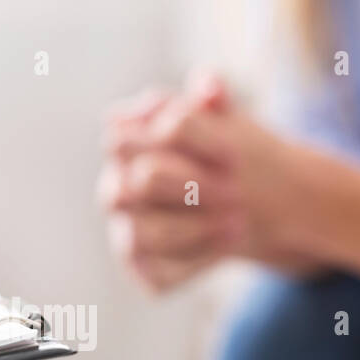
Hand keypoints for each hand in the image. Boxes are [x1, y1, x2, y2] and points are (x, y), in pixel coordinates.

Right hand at [98, 74, 321, 290]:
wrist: (244, 201)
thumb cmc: (222, 154)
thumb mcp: (223, 119)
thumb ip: (214, 98)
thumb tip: (208, 87)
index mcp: (124, 142)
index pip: (144, 132)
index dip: (194, 141)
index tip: (237, 155)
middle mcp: (115, 187)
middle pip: (143, 181)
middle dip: (195, 186)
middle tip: (238, 190)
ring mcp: (125, 229)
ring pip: (144, 233)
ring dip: (197, 228)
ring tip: (239, 222)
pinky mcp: (143, 267)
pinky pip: (161, 273)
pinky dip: (197, 260)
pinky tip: (227, 247)